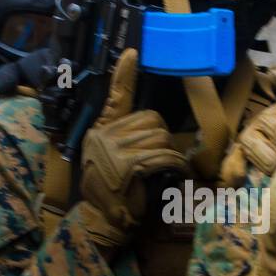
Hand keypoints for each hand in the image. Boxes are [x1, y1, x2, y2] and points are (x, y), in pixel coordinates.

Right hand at [77, 49, 185, 248]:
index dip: (124, 75)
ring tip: (165, 173)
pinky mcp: (129, 164)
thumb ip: (124, 142)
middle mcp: (103, 135)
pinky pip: (164, 155)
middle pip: (151, 120)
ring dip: (170, 156)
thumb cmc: (114, 196)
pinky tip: (174, 176)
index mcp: (100, 132)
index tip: (133, 53)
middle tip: (160, 162)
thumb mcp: (113, 164)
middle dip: (162, 140)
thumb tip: (152, 127)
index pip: (114, 97)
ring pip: (160, 137)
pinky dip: (176, 166)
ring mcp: (114, 149)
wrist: (104, 223)